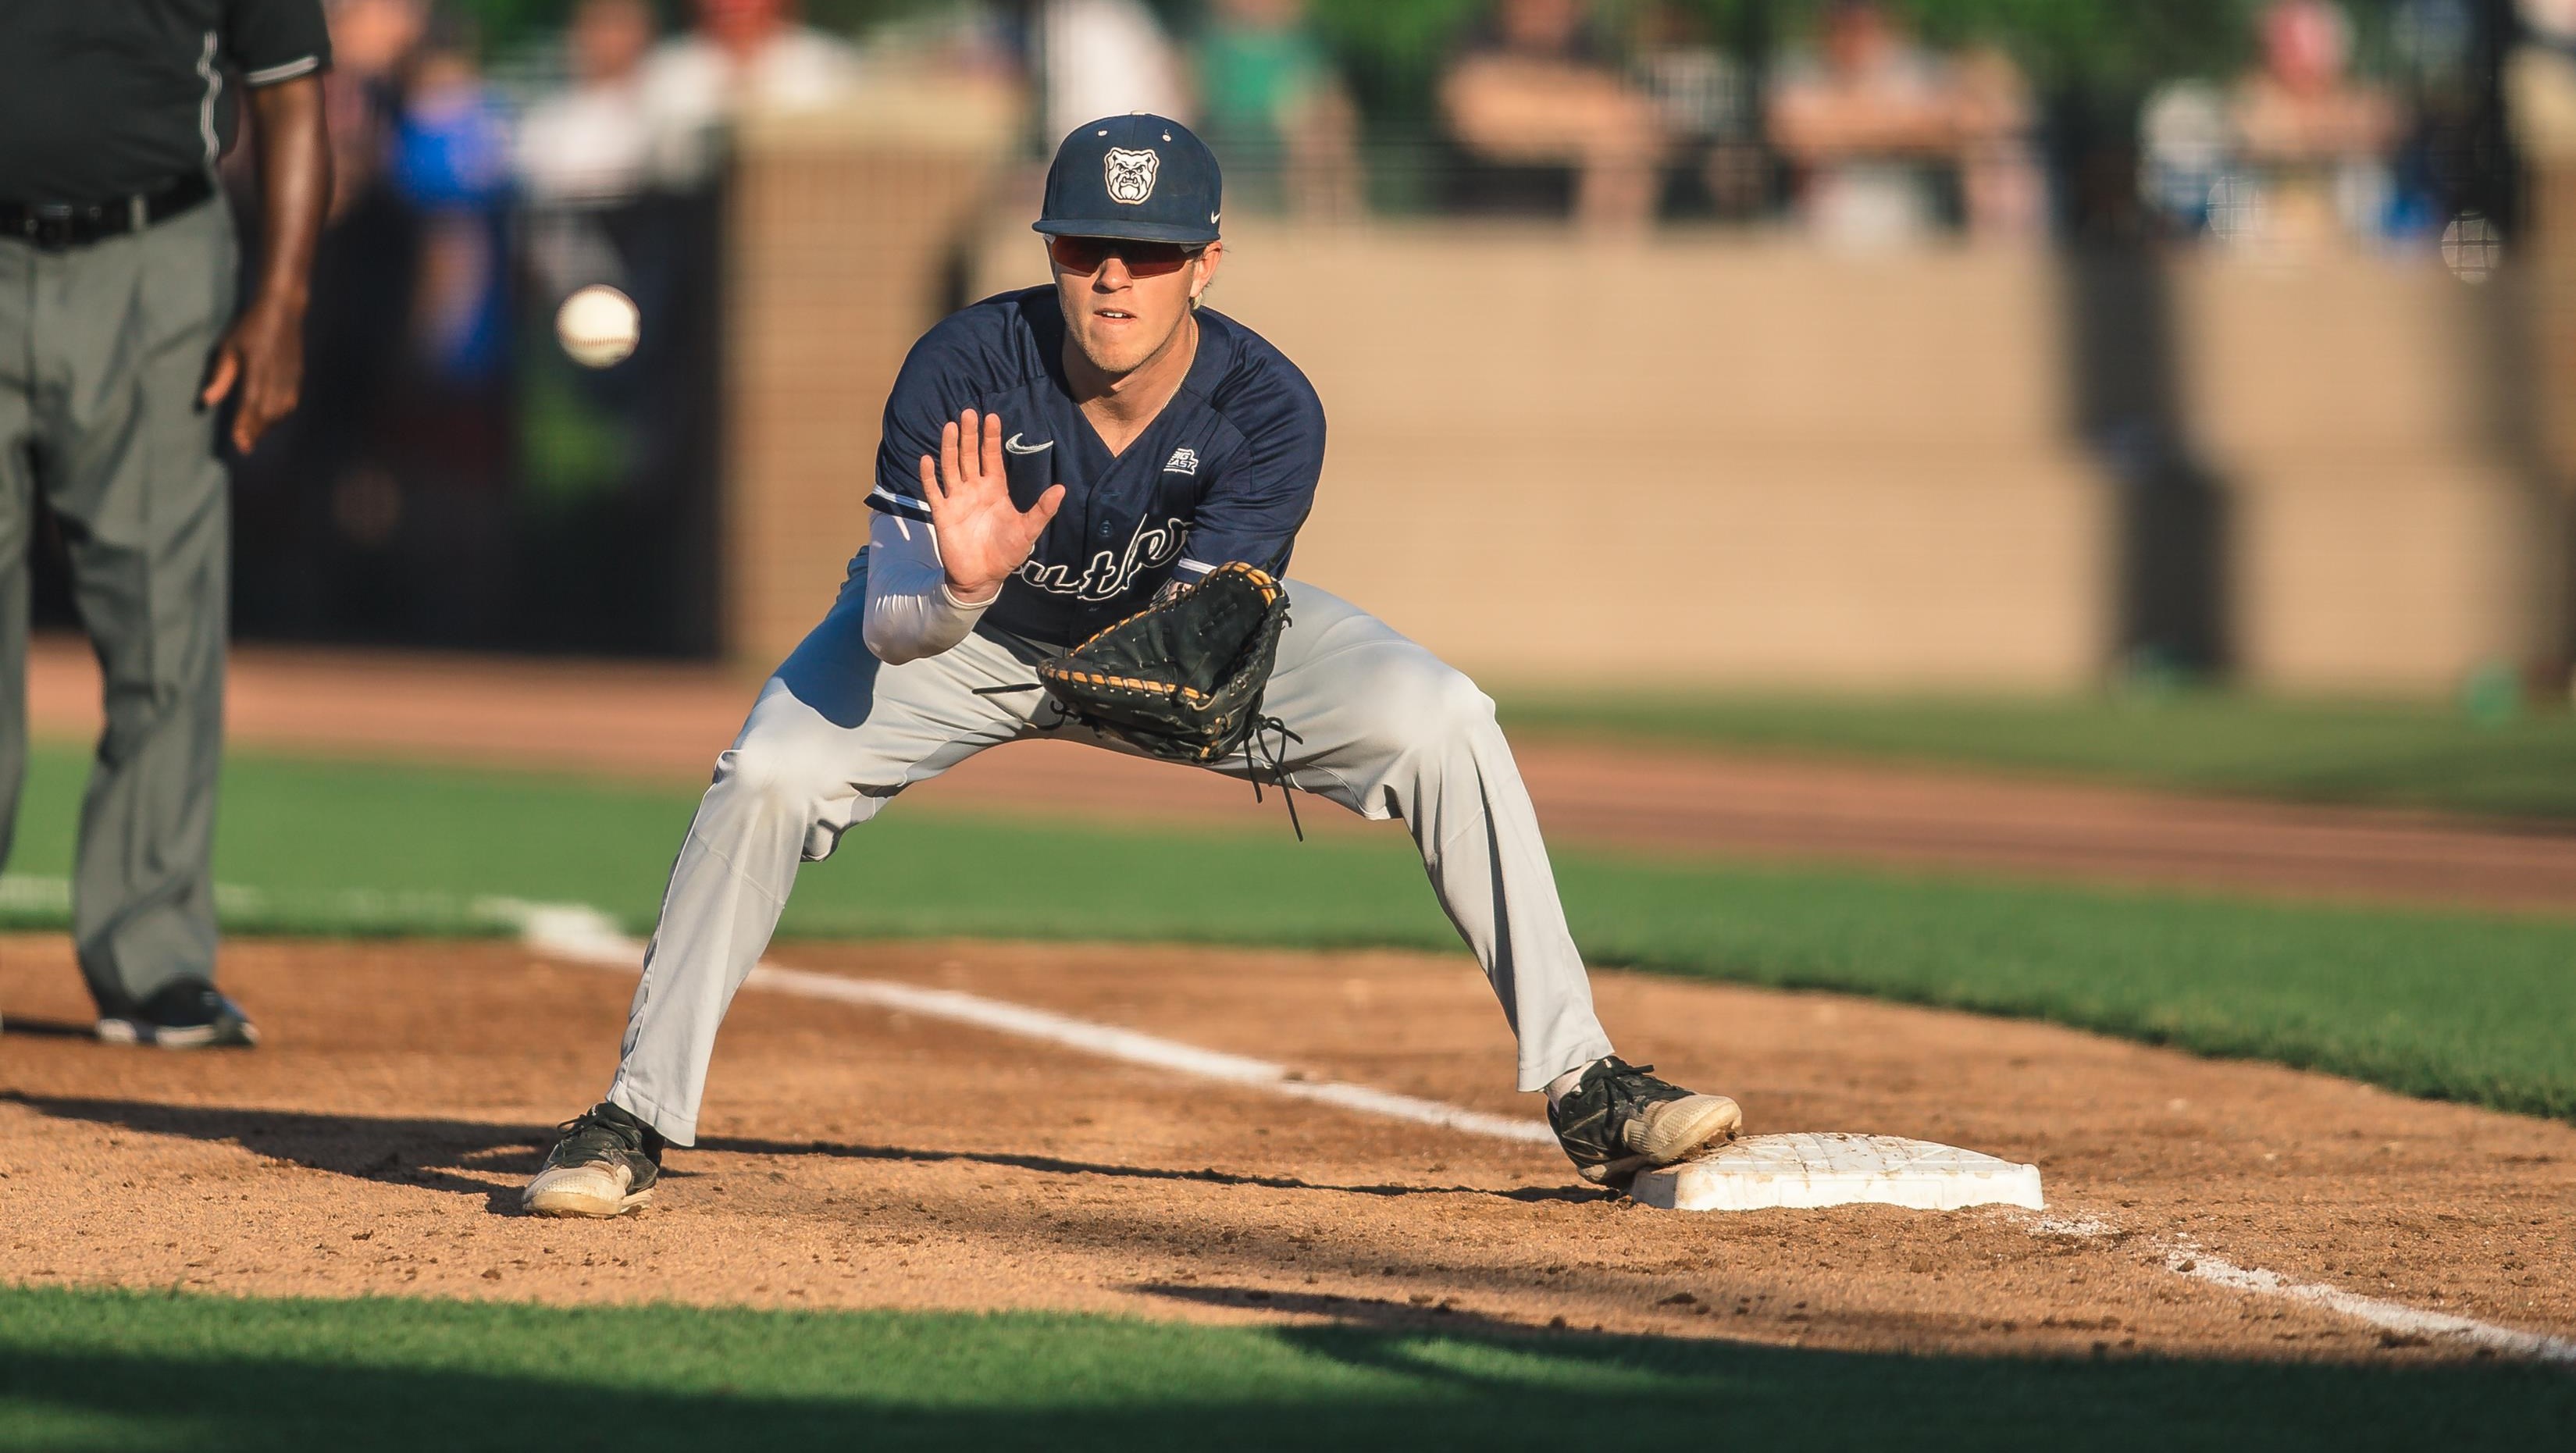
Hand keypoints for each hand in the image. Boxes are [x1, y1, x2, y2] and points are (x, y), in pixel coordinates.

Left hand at [200, 293, 306, 453]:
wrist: (283, 309)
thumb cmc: (250, 326)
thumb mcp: (229, 346)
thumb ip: (220, 375)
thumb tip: (208, 401)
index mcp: (258, 365)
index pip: (251, 401)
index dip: (245, 424)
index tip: (237, 441)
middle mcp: (277, 374)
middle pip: (268, 411)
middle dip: (256, 431)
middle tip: (243, 447)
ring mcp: (291, 376)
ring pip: (281, 410)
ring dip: (268, 426)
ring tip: (253, 436)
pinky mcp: (297, 376)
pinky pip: (290, 403)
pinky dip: (279, 416)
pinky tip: (269, 421)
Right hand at [917, 408, 1064, 601]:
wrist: (983, 577)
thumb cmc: (1007, 553)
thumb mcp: (1028, 531)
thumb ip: (1042, 510)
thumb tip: (1061, 488)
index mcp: (995, 489)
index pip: (991, 457)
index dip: (991, 438)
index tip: (991, 417)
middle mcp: (974, 489)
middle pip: (970, 456)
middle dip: (970, 435)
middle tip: (968, 412)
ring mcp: (957, 500)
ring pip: (951, 467)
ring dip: (950, 448)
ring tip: (950, 426)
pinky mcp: (942, 514)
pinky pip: (934, 491)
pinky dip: (929, 476)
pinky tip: (927, 459)